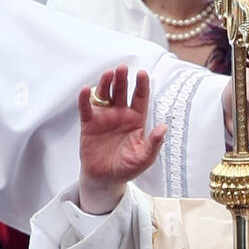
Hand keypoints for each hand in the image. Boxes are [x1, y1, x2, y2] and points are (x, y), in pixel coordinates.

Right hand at [78, 66, 166, 213]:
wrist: (106, 179)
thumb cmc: (127, 168)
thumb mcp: (144, 158)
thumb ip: (154, 143)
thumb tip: (163, 128)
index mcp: (136, 119)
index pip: (140, 98)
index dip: (141, 85)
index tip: (143, 74)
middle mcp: (120, 114)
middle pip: (122, 91)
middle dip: (123, 79)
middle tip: (123, 68)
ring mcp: (104, 117)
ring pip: (104, 95)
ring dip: (106, 83)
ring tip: (109, 74)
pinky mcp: (89, 124)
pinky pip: (86, 108)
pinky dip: (84, 99)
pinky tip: (86, 91)